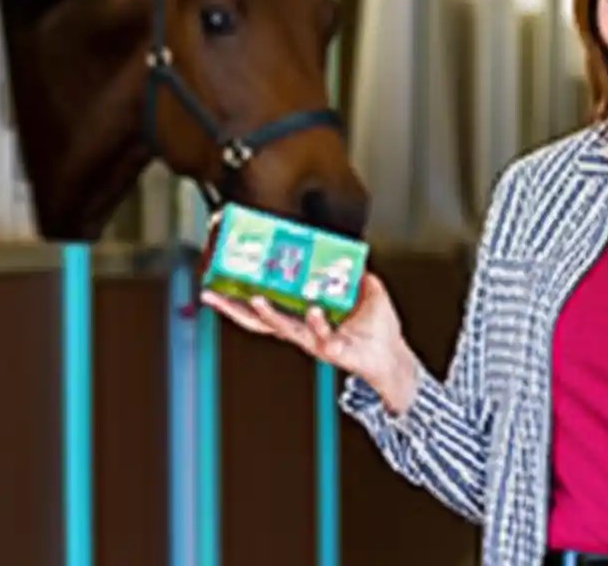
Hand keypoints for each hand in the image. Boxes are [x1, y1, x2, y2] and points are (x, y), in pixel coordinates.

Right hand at [201, 273, 419, 412]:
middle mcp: (302, 332)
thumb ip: (355, 271)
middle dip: (233, 309)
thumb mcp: (365, 290)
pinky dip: (317, 323)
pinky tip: (314, 310)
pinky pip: (322, 337)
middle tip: (212, 294)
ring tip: (256, 299)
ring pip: (285, 329)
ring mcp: (315, 343)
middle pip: (259, 321)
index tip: (218, 281)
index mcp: (302, 317)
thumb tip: (349, 251)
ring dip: (269, 314)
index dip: (241, 297)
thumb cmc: (376, 328)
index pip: (265, 307)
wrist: (395, 357)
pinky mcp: (334, 352)